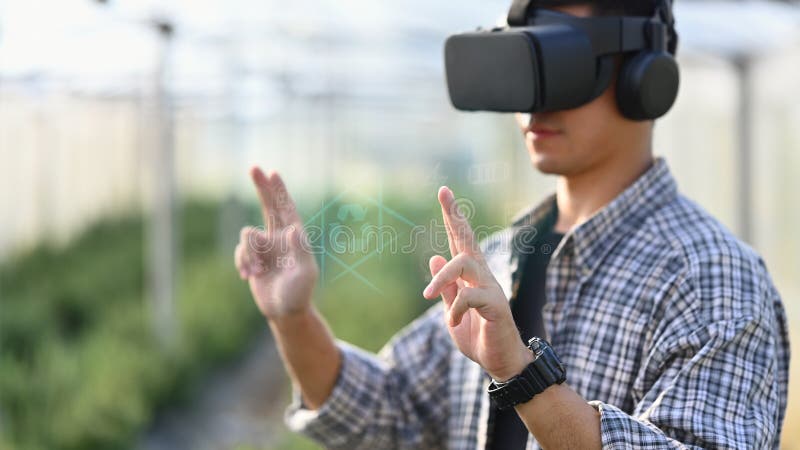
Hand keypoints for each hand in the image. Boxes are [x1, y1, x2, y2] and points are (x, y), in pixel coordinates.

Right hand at [234, 167, 318, 319]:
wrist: (285, 312)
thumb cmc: (299, 294)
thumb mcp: (304, 274)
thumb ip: (300, 251)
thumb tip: (292, 229)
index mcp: (295, 238)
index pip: (287, 208)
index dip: (279, 191)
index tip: (273, 173)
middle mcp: (280, 238)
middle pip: (269, 206)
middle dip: (261, 187)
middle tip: (253, 167)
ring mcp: (265, 247)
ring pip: (247, 236)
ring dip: (247, 254)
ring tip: (254, 273)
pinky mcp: (253, 258)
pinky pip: (240, 251)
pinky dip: (242, 262)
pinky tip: (247, 277)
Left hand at [423, 186, 531, 380]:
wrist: (502, 363)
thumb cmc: (479, 336)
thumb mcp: (454, 312)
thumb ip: (447, 288)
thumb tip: (434, 258)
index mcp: (471, 276)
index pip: (459, 241)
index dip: (452, 217)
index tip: (444, 191)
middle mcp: (482, 276)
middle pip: (466, 239)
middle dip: (455, 215)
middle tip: (443, 192)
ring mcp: (490, 288)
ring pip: (464, 263)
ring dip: (442, 279)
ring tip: (428, 296)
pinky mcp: (496, 306)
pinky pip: (471, 296)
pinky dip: (456, 308)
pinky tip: (452, 322)